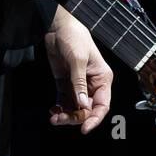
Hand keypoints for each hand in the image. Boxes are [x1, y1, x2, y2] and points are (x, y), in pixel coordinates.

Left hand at [43, 9, 112, 133]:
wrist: (58, 26)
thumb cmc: (74, 37)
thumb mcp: (78, 60)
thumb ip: (79, 83)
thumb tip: (83, 104)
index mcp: (102, 78)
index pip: (102, 105)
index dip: (94, 118)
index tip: (84, 129)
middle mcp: (92, 84)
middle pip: (87, 110)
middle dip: (75, 117)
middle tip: (60, 119)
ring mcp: (78, 85)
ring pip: (75, 108)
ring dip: (65, 115)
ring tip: (54, 116)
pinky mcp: (65, 83)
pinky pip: (65, 101)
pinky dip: (59, 108)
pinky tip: (53, 110)